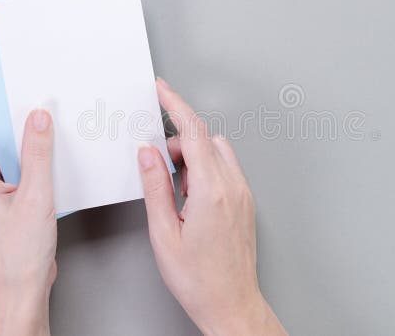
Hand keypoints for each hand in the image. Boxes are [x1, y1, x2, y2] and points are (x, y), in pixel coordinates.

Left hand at [0, 93, 56, 335]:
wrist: (22, 289)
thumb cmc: (18, 254)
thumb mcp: (35, 196)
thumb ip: (37, 153)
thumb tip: (39, 117)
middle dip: (6, 116)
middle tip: (30, 97)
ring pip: (3, 152)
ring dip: (23, 140)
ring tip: (47, 125)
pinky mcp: (4, 200)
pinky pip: (15, 169)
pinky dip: (30, 159)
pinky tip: (51, 156)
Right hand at [137, 79, 286, 335]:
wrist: (231, 304)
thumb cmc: (199, 279)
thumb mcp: (163, 234)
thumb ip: (155, 187)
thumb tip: (148, 154)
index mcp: (211, 191)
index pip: (193, 133)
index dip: (175, 105)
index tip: (162, 90)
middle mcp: (233, 188)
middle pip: (206, 139)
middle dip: (180, 141)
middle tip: (158, 165)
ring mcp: (243, 195)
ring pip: (218, 153)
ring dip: (194, 156)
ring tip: (175, 189)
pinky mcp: (246, 203)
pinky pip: (226, 170)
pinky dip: (206, 170)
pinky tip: (190, 197)